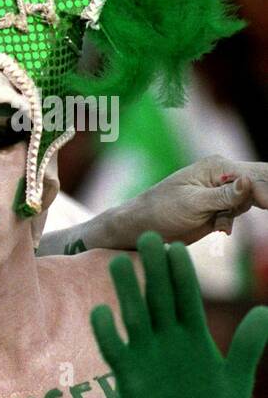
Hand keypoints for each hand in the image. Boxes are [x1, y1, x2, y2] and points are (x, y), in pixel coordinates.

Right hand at [90, 232, 267, 397]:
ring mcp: (147, 356)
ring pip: (135, 317)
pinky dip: (107, 331)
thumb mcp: (237, 378)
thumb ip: (247, 344)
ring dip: (128, 291)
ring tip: (121, 263)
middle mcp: (168, 341)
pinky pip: (114, 348)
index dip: (181, 274)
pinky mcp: (129, 376)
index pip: (186, 297)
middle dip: (154, 270)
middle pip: (159, 299)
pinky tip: (101, 311)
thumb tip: (265, 310)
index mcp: (194, 337)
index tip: (177, 248)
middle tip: (148, 238)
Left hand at [119, 156, 267, 245]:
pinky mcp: (220, 207)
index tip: (266, 204)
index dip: (264, 190)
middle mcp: (223, 174)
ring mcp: (223, 190)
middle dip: (262, 196)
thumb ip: (223, 196)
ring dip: (238, 213)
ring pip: (252, 199)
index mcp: (217, 167)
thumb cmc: (160, 211)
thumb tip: (249, 182)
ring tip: (218, 223)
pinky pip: (238, 212)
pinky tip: (218, 230)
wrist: (141, 227)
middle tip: (254, 208)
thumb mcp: (192, 204)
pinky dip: (230, 222)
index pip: (253, 175)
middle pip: (259, 181)